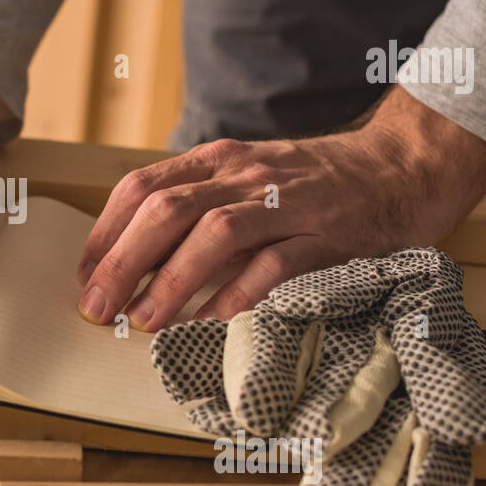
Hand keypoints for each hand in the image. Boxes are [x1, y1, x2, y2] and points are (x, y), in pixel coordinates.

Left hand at [76, 86, 485, 329]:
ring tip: (146, 321)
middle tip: (98, 308)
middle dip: (122, 262)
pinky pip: (276, 263)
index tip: (85, 276)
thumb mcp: (245, 179)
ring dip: (172, 280)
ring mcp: (287, 201)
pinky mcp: (327, 233)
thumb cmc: (312, 184)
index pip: (142, 187)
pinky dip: (239, 294)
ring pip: (215, 232)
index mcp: (216, 161)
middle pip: (166, 210)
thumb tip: (132, 259)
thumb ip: (195, 206)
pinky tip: (213, 324)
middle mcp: (244, 175)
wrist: (401, 167)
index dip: (105, 233)